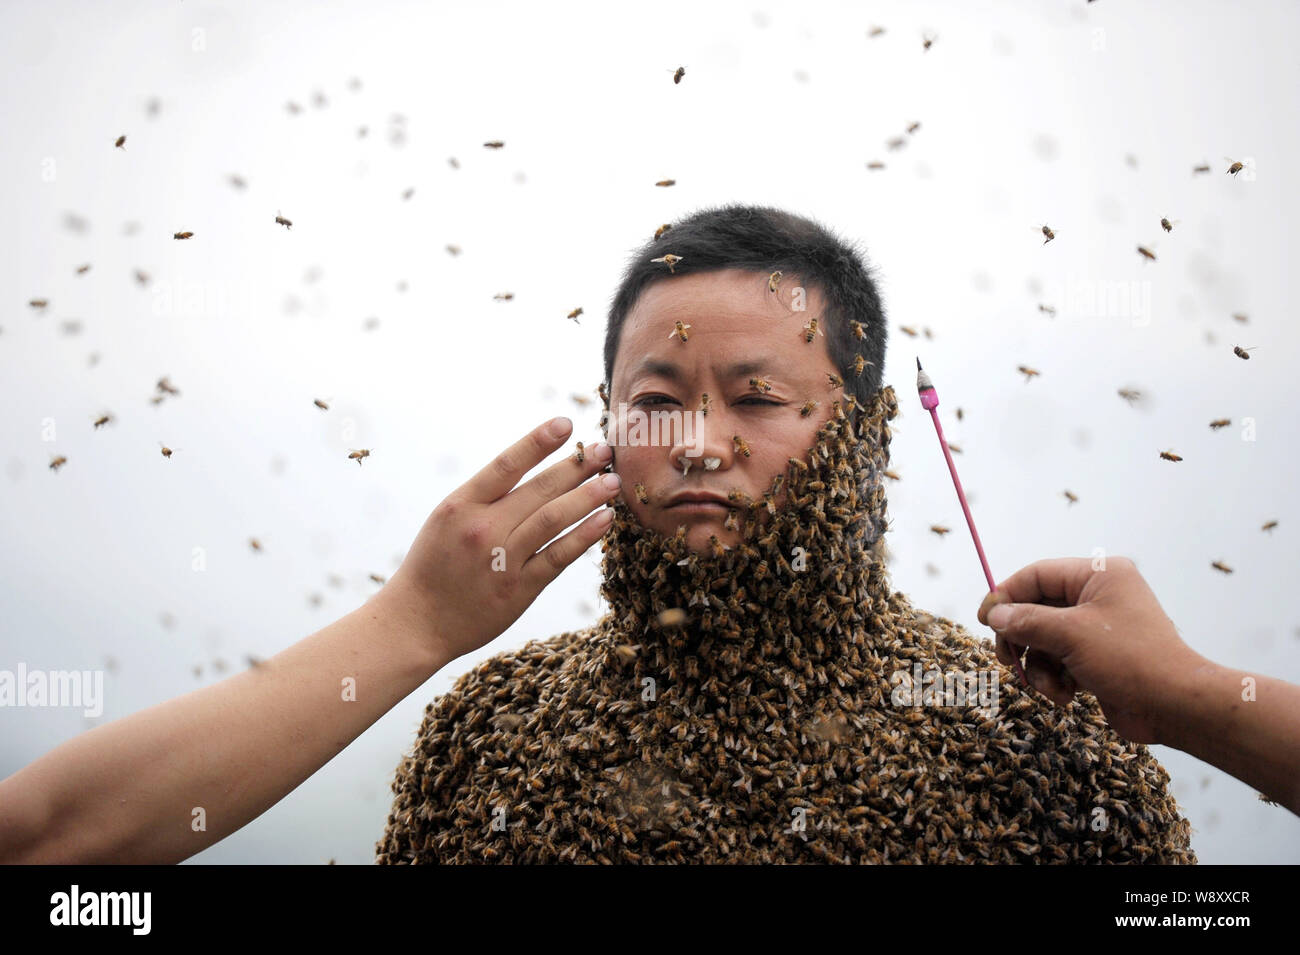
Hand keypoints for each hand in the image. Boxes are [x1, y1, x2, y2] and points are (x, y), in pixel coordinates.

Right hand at [387, 417, 619, 662]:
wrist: (417, 622)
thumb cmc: (435, 565)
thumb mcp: (448, 519)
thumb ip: (486, 497)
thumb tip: (535, 469)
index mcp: (461, 505)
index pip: (507, 464)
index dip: (538, 441)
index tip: (566, 423)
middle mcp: (482, 528)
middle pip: (538, 489)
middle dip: (576, 467)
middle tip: (605, 451)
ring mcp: (502, 559)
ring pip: (553, 519)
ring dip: (587, 497)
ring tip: (612, 482)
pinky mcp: (519, 589)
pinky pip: (558, 556)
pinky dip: (584, 535)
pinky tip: (605, 519)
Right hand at [977, 556, 1202, 743]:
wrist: (1176, 706)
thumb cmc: (1131, 660)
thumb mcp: (1071, 635)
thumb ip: (1027, 621)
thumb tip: (995, 615)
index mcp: (1099, 575)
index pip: (1037, 575)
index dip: (1006, 595)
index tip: (984, 619)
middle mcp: (1098, 596)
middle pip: (1036, 608)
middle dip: (1021, 638)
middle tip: (1006, 659)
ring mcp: (1098, 627)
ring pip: (1044, 639)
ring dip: (1039, 665)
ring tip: (1049, 686)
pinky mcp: (1097, 656)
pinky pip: (1058, 659)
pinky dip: (1055, 678)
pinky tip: (1067, 694)